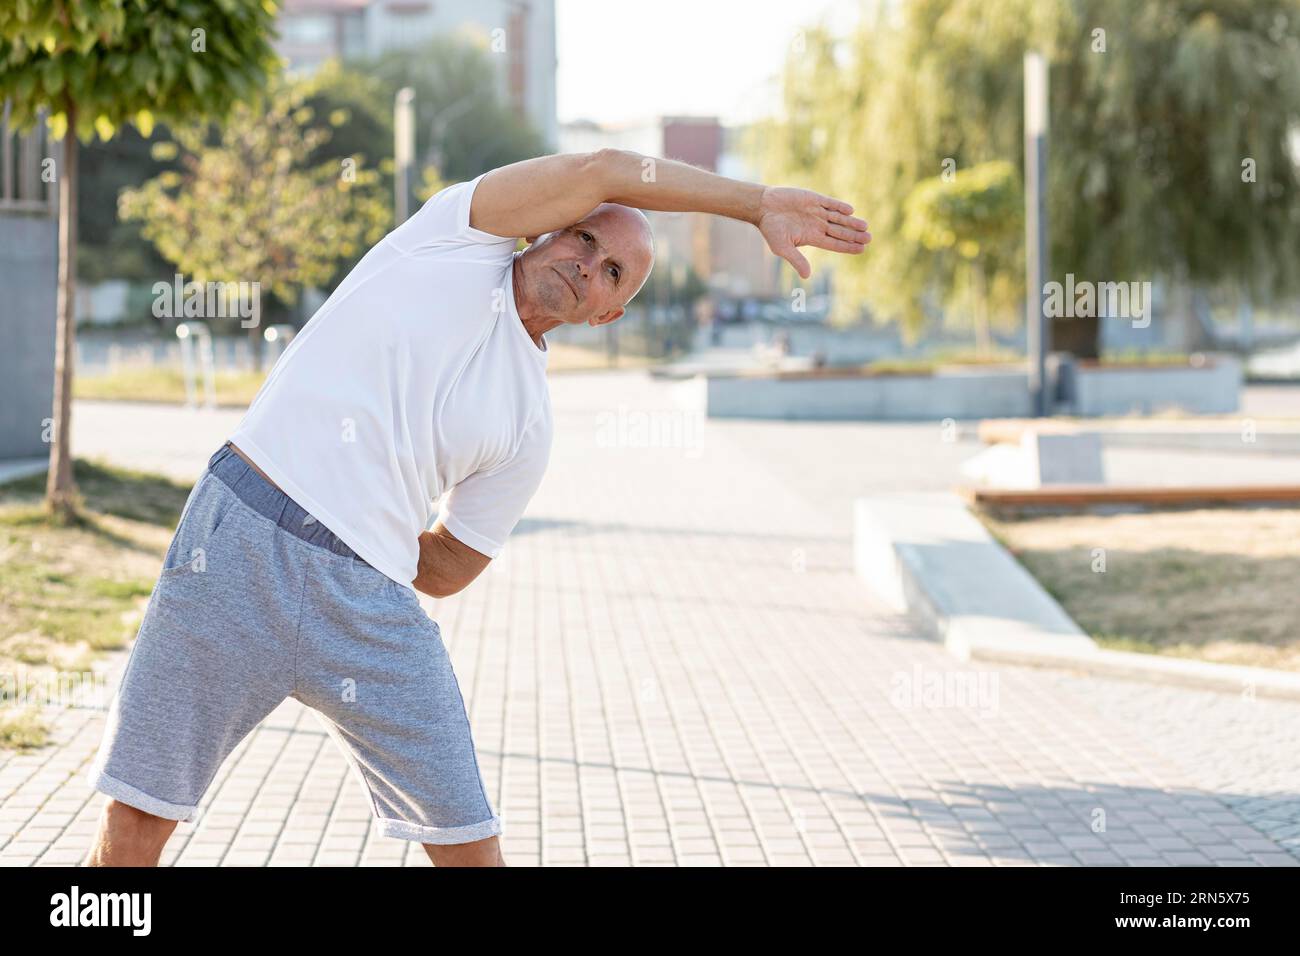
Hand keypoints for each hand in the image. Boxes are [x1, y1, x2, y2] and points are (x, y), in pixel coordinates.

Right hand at [755, 187, 870, 278]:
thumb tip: (807, 276)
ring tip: (865, 226)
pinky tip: (850, 210)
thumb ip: (796, 260)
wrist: (763, 207)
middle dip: (854, 235)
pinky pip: (830, 203)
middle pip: (840, 231)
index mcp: (812, 237)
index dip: (848, 246)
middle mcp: (817, 225)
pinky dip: (839, 206)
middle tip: (869, 238)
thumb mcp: (782, 248)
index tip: (861, 249)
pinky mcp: (814, 198)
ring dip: (851, 222)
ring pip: (839, 218)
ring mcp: (817, 211)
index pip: (834, 244)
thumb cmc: (771, 229)